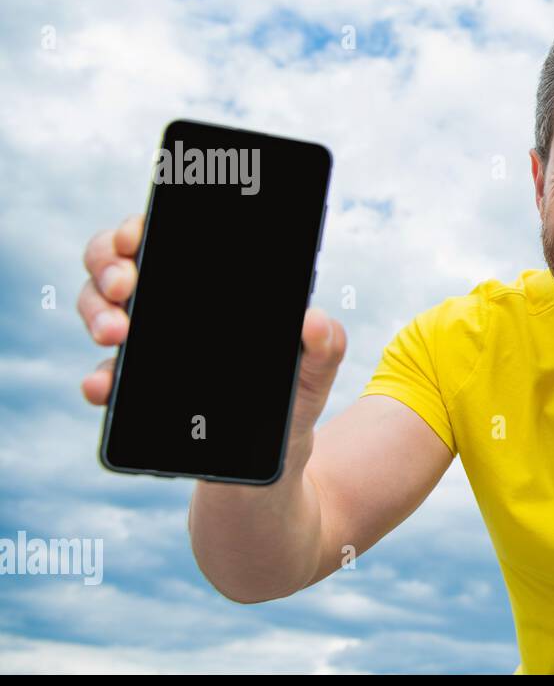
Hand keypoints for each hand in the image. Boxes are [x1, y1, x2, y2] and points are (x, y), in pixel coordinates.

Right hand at [79, 214, 346, 474]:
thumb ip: (324, 346)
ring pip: (100, 310)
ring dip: (97, 314)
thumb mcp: (314, 371)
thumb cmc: (292, 396)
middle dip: (108, 266)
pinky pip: (104, 376)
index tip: (133, 237)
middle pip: (117, 266)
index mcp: (210, 287)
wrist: (273, 457)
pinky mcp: (134, 391)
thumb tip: (316, 321)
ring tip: (115, 333)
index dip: (139, 229)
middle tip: (124, 285)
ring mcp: (146, 348)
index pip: (164, 239)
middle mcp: (169, 308)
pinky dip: (97, 378)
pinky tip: (102, 385)